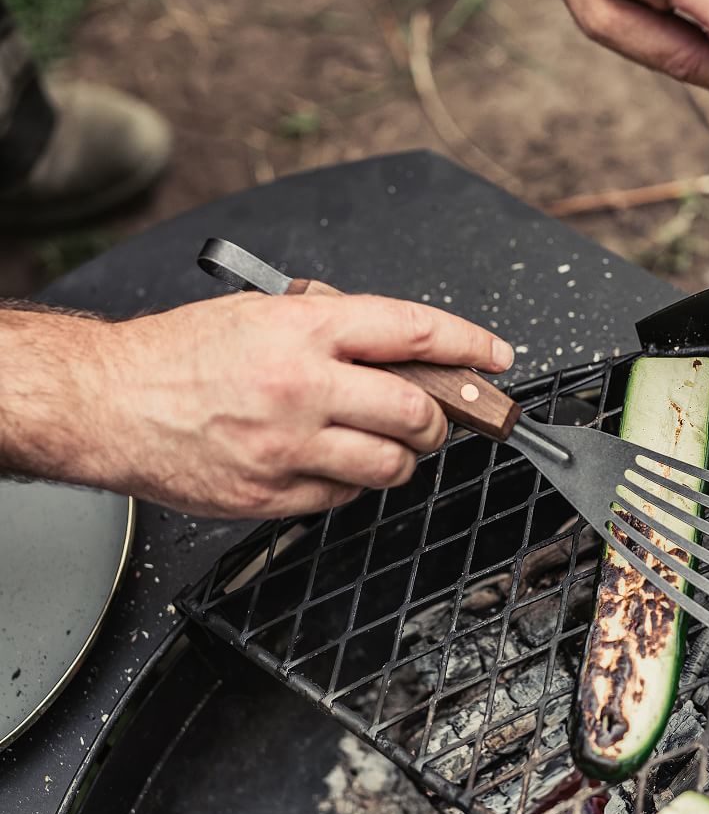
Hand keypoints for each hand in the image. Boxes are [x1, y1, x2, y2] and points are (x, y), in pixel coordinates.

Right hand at [0, 294, 513, 517]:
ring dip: (402, 458)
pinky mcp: (270, 494)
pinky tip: (330, 465)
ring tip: (383, 445)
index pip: (413, 330)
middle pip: (416, 411)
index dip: (469, 343)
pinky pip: (343, 499)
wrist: (108, 401)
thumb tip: (400, 349)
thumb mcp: (261, 314)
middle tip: (434, 419)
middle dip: (441, 419)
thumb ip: (332, 329)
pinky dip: (352, 484)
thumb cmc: (179, 354)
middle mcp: (302, 386)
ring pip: (389, 466)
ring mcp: (287, 446)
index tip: (495, 357)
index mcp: (303, 329)